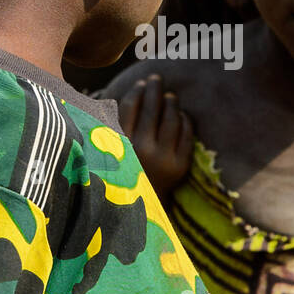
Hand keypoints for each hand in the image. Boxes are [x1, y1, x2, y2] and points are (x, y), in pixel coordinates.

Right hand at [117, 74, 193, 201]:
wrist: (137, 214)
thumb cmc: (118, 179)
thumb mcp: (106, 156)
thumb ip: (108, 129)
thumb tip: (110, 97)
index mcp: (119, 145)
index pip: (129, 107)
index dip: (136, 92)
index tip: (140, 83)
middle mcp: (142, 150)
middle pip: (152, 110)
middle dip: (155, 90)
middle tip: (156, 79)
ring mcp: (163, 158)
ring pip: (172, 120)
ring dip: (171, 103)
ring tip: (170, 96)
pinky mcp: (180, 166)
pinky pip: (186, 136)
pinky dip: (185, 121)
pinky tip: (181, 114)